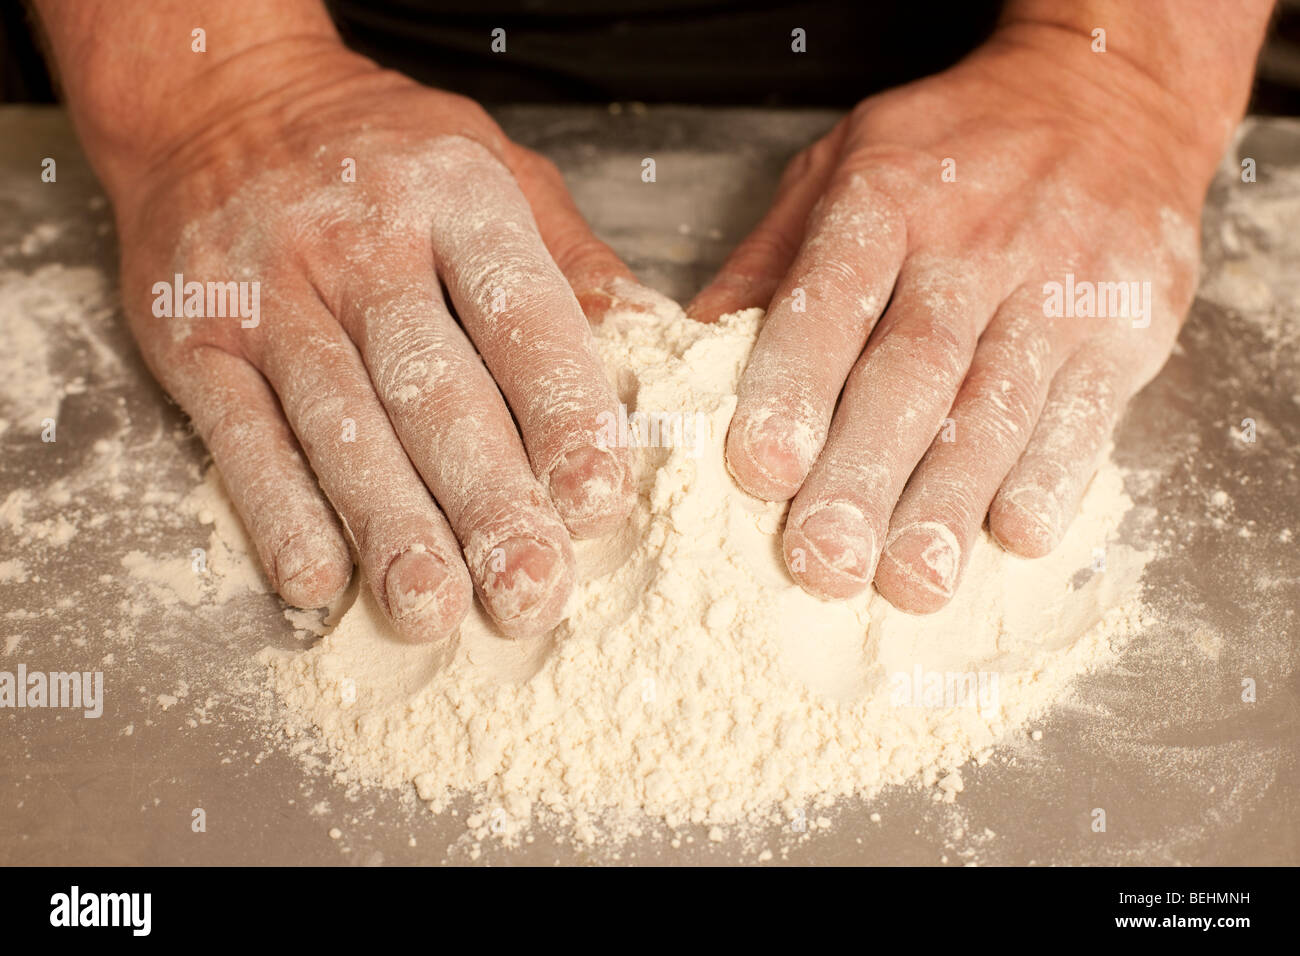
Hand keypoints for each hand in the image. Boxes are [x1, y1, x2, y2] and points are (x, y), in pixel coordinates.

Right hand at [111, 47, 649, 640]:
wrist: (218, 103)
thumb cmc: (383, 153)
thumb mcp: (495, 171)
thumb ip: (571, 264)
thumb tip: (655, 342)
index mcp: (458, 198)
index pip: (523, 316)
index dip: (564, 413)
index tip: (598, 499)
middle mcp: (361, 243)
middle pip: (432, 387)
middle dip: (486, 498)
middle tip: (531, 587)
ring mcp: (271, 291)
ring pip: (340, 423)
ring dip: (390, 525)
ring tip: (434, 606)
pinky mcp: (196, 338)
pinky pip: (239, 434)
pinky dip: (277, 511)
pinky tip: (319, 578)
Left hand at [689, 27, 1215, 611]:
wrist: (1107, 101)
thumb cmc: (951, 151)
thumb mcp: (841, 170)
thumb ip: (770, 264)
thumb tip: (691, 351)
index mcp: (884, 201)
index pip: (832, 300)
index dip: (794, 388)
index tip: (761, 469)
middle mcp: (973, 243)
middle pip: (912, 372)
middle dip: (863, 476)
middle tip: (821, 562)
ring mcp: (1059, 285)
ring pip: (997, 408)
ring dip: (949, 504)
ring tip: (910, 582)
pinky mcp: (1129, 325)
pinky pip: (1086, 414)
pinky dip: (1050, 479)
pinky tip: (1011, 536)